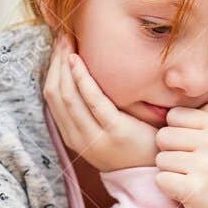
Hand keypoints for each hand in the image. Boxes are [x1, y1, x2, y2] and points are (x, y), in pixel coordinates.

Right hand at [42, 34, 156, 171]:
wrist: (156, 170)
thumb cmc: (133, 142)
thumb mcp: (103, 128)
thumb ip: (90, 109)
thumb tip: (81, 74)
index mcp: (72, 135)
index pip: (52, 97)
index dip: (52, 69)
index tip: (57, 47)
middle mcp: (77, 137)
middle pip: (55, 93)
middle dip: (56, 62)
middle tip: (62, 36)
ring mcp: (94, 136)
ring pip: (67, 95)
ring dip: (65, 65)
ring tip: (68, 41)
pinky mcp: (114, 131)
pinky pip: (92, 101)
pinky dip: (82, 79)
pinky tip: (78, 60)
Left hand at [154, 104, 207, 207]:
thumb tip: (192, 102)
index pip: (175, 115)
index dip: (176, 132)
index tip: (190, 147)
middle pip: (163, 135)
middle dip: (170, 152)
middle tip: (190, 167)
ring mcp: (206, 166)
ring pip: (160, 159)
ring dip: (170, 172)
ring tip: (191, 180)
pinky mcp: (194, 189)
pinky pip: (161, 179)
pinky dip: (169, 189)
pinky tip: (187, 192)